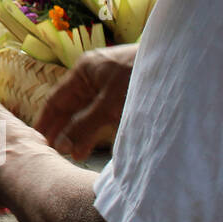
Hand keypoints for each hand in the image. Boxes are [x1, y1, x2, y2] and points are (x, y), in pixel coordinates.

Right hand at [35, 43, 136, 160]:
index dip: (46, 121)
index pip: (56, 100)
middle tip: (52, 152)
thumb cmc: (142, 78)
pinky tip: (95, 143)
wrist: (185, 67)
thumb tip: (63, 147)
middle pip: (71, 106)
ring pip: (89, 111)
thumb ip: (85, 127)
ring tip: (72, 154)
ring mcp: (112, 84)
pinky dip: (98, 128)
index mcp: (84, 70)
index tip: (37, 141)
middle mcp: (95, 76)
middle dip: (62, 129)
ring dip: (81, 132)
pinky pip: (105, 114)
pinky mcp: (128, 94)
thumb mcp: (110, 105)